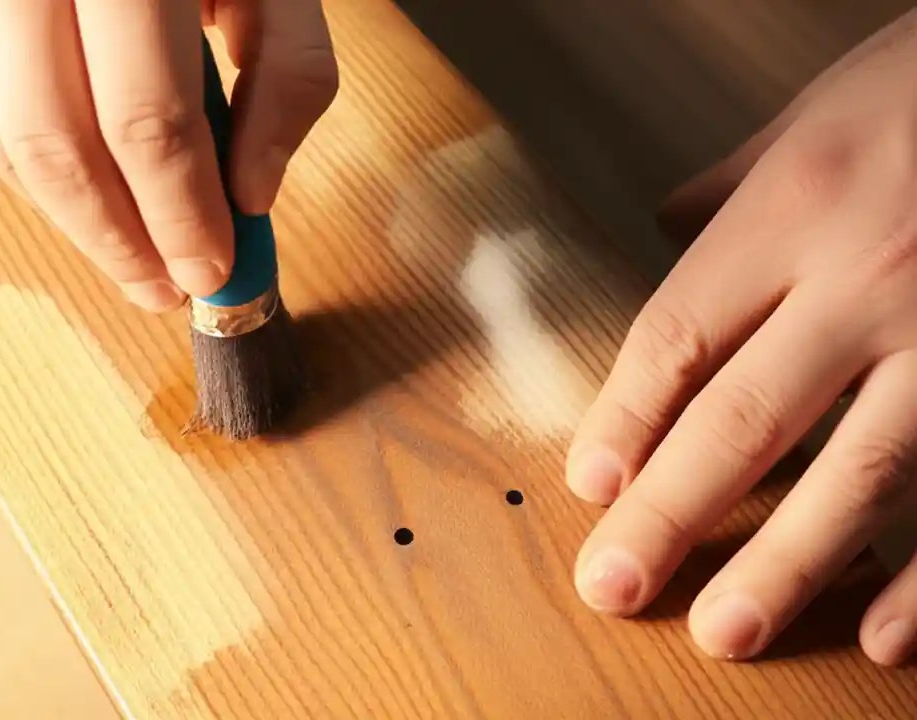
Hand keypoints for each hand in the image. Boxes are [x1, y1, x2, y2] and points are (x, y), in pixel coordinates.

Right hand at [0, 0, 336, 310]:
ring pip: (0, 138)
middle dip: (117, 239)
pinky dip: (28, 171)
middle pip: (56, 142)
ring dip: (70, 221)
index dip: (180, 214)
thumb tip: (251, 195)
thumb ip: (288, 73)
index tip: (213, 271)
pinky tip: (83, 197)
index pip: (146, 117)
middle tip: (166, 288)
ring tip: (130, 257)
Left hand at [566, 11, 916, 664]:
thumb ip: (736, 182)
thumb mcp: (821, 111)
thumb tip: (662, 223)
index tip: (591, 486)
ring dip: (785, 565)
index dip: (624, 419)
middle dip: (672, 515)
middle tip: (615, 587)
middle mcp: (868, 279)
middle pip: (743, 420)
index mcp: (798, 209)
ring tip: (725, 635)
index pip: (677, 337)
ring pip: (858, 472)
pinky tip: (883, 632)